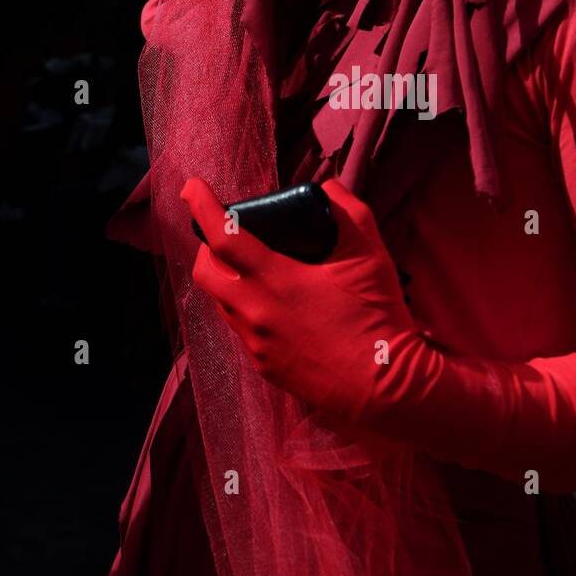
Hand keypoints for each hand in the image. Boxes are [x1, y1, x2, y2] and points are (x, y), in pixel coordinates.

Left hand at [180, 176, 415, 420]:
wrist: (385, 387)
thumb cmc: (378, 317)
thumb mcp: (370, 254)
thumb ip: (346, 210)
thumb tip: (326, 188)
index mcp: (277, 281)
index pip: (223, 237)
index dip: (202, 207)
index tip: (190, 187)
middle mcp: (256, 314)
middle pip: (205, 272)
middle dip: (207, 247)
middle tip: (228, 234)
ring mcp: (257, 344)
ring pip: (220, 303)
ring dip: (227, 279)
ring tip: (253, 269)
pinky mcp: (264, 366)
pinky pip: (240, 329)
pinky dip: (246, 308)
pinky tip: (274, 306)